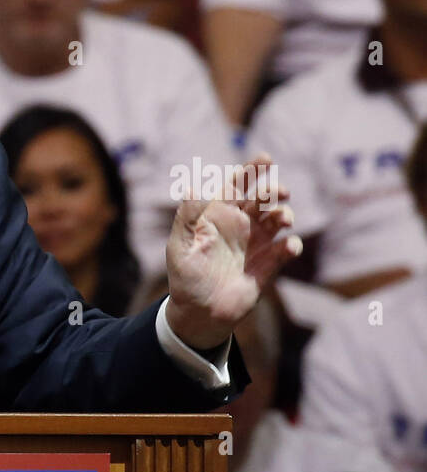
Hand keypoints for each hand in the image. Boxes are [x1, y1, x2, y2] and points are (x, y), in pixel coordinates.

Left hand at [165, 154, 300, 349]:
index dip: (251, 170)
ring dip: (285, 214)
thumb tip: (192, 185)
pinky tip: (288, 247)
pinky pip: (285, 249)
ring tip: (284, 220)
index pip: (237, 185)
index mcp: (218, 215)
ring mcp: (256, 243)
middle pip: (262, 198)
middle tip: (280, 192)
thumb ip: (188, 216)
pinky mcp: (268, 264)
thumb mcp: (180, 245)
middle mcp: (240, 225)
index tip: (266, 158)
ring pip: (278, 219)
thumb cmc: (185, 276)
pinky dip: (291, 245)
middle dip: (274, 190)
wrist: (199, 313)